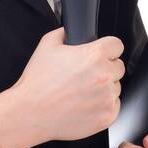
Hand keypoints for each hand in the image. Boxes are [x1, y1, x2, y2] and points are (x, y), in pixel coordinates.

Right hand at [10, 27, 123, 145]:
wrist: (30, 113)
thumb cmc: (37, 83)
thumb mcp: (46, 46)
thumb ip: (64, 33)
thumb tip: (70, 32)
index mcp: (94, 55)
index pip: (117, 45)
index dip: (107, 49)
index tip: (102, 55)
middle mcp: (104, 76)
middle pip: (118, 67)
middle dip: (105, 69)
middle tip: (85, 76)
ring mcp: (107, 98)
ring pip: (116, 87)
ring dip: (104, 88)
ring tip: (81, 92)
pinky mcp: (107, 116)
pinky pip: (114, 106)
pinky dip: (102, 106)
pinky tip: (84, 104)